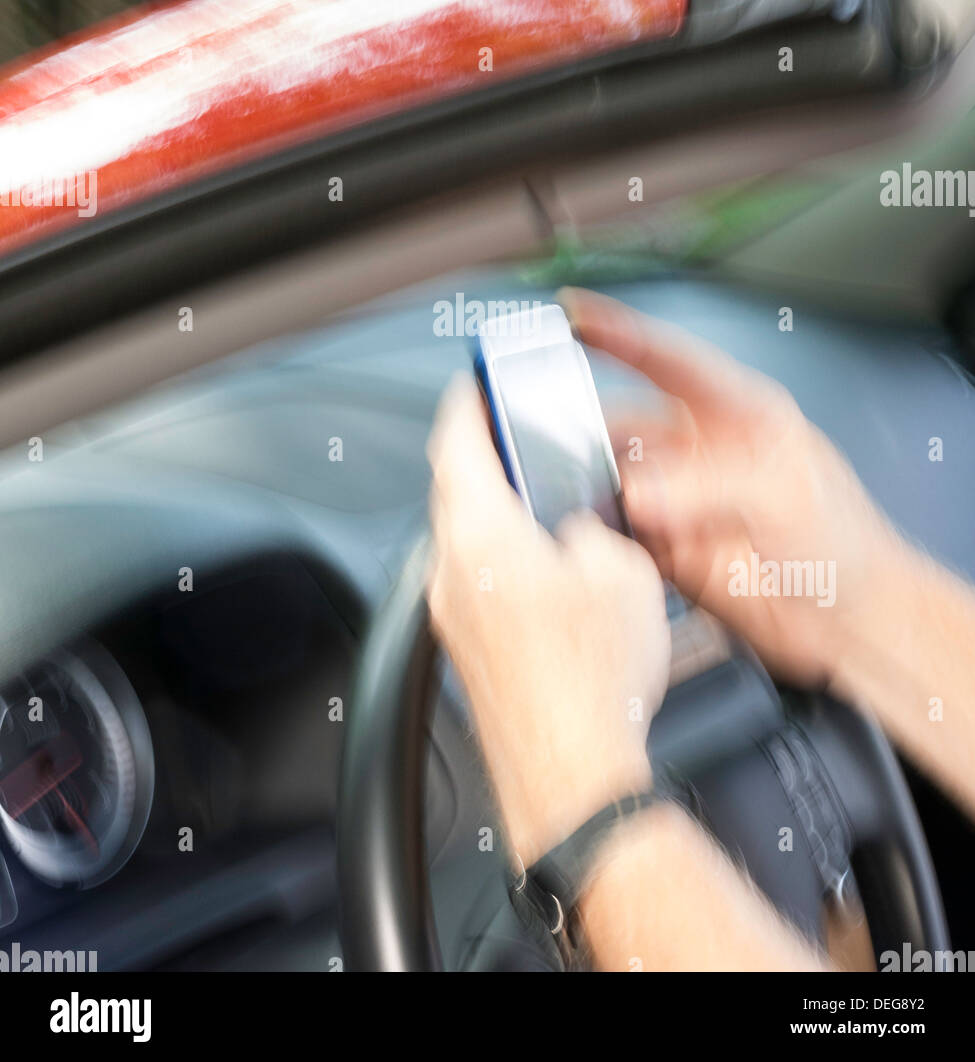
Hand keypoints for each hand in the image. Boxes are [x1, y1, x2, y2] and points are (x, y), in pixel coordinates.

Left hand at [427, 377, 668, 866]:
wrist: (573, 777)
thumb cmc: (592, 682)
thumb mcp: (619, 571)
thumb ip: (593, 529)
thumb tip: (580, 528)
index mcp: (479, 534)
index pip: (456, 441)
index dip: (468, 400)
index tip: (476, 381)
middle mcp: (449, 572)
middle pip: (454, 489)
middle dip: (485, 456)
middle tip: (518, 436)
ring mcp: (452, 616)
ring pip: (463, 539)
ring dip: (496, 511)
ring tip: (546, 505)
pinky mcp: (466, 652)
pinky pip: (474, 581)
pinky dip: (501, 558)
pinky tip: (548, 574)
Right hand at [562, 288, 902, 686]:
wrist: (853, 622)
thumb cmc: (845, 544)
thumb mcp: (783, 492)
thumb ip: (708, 485)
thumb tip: (641, 491)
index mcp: (734, 413)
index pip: (665, 357)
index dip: (617, 331)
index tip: (573, 313)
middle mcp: (700, 452)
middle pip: (625, 423)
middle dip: (586, 428)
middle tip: (554, 440)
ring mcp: (681, 502)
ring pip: (613, 481)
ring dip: (590, 488)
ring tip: (569, 495)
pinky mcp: (669, 551)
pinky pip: (617, 536)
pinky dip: (598, 538)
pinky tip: (593, 541)